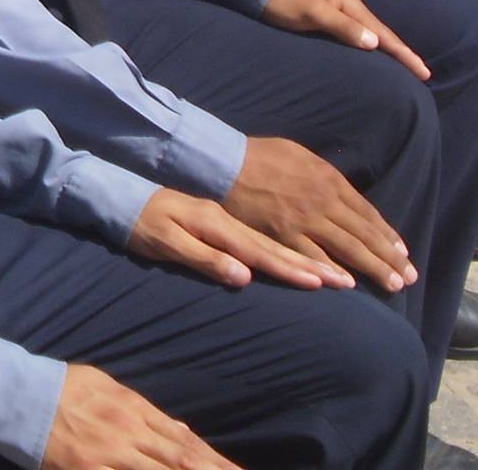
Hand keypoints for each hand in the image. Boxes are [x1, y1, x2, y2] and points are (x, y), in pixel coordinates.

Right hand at [40, 363, 237, 469]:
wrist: (19, 394)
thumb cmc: (62, 386)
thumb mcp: (104, 385)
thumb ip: (139, 407)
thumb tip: (175, 426)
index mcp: (133, 408)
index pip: (183, 439)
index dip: (214, 460)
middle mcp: (129, 432)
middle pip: (181, 459)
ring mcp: (110, 455)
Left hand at [126, 187, 344, 290]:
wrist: (122, 193)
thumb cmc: (140, 222)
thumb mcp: (164, 242)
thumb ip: (204, 258)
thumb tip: (244, 277)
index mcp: (217, 226)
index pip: (263, 253)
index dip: (294, 270)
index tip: (327, 283)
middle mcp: (230, 220)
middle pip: (283, 245)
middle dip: (321, 264)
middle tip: (356, 279)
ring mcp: (230, 215)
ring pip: (281, 233)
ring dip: (319, 248)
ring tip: (351, 260)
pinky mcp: (226, 213)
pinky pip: (268, 224)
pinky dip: (298, 234)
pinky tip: (319, 240)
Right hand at [224, 135, 415, 291]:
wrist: (225, 162)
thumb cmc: (261, 156)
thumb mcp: (302, 155)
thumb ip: (326, 176)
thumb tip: (342, 194)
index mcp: (330, 180)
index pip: (368, 214)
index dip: (387, 235)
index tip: (402, 252)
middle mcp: (324, 202)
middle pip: (365, 234)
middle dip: (390, 258)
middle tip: (408, 277)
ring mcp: (305, 220)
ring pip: (347, 249)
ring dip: (373, 268)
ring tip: (392, 284)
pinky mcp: (283, 234)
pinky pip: (314, 256)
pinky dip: (333, 271)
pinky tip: (348, 284)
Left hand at [259, 0, 426, 78]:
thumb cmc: (283, 2)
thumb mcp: (312, 13)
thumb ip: (342, 26)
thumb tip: (375, 43)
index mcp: (349, 2)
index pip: (382, 32)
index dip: (402, 52)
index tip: (422, 70)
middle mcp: (350, 3)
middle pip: (382, 31)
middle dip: (403, 52)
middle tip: (424, 72)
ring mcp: (341, 7)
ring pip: (373, 31)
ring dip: (391, 47)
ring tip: (408, 64)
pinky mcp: (331, 13)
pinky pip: (361, 30)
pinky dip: (374, 42)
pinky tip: (378, 50)